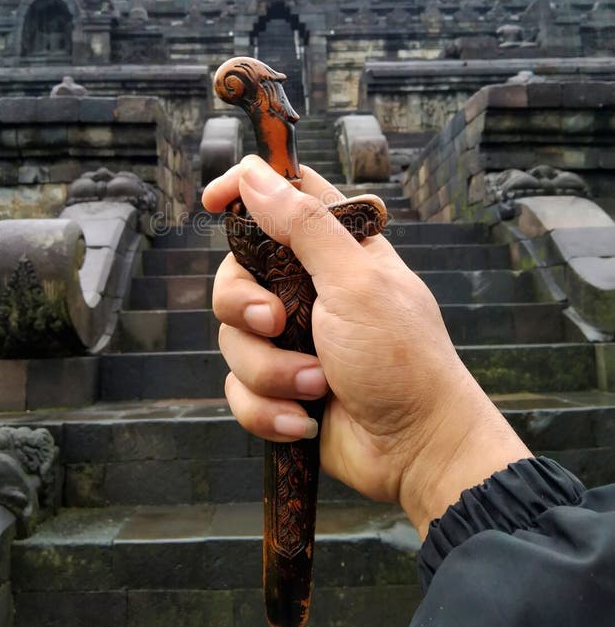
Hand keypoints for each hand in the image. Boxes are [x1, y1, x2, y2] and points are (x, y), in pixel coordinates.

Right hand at [202, 155, 529, 537]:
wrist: (416, 451)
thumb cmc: (403, 359)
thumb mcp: (356, 283)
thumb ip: (304, 227)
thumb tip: (254, 175)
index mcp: (334, 251)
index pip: (282, 200)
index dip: (243, 190)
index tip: (211, 200)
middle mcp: (307, 290)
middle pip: (236, 276)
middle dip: (246, 307)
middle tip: (278, 324)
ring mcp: (292, 340)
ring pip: (233, 339)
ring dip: (271, 370)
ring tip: (317, 385)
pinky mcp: (281, 387)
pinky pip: (239, 389)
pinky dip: (267, 408)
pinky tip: (304, 419)